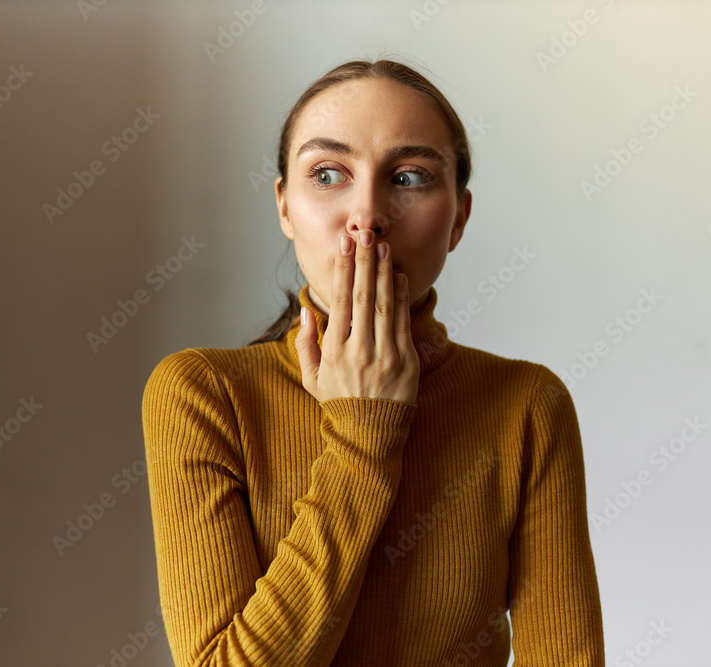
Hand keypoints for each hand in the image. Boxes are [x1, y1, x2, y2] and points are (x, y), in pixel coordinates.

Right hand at [295, 230, 419, 403]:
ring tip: (383, 247)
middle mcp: (359, 350)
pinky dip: (401, 297)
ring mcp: (384, 355)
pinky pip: (403, 322)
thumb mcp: (312, 378)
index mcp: (334, 351)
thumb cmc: (339, 403)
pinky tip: (398, 276)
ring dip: (384, 273)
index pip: (340, 301)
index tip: (344, 246)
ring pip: (384, 305)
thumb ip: (305, 345)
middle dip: (364, 262)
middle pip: (363, 297)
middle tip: (365, 235)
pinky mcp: (406, 361)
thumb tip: (306, 313)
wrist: (369, 434)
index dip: (343, 271)